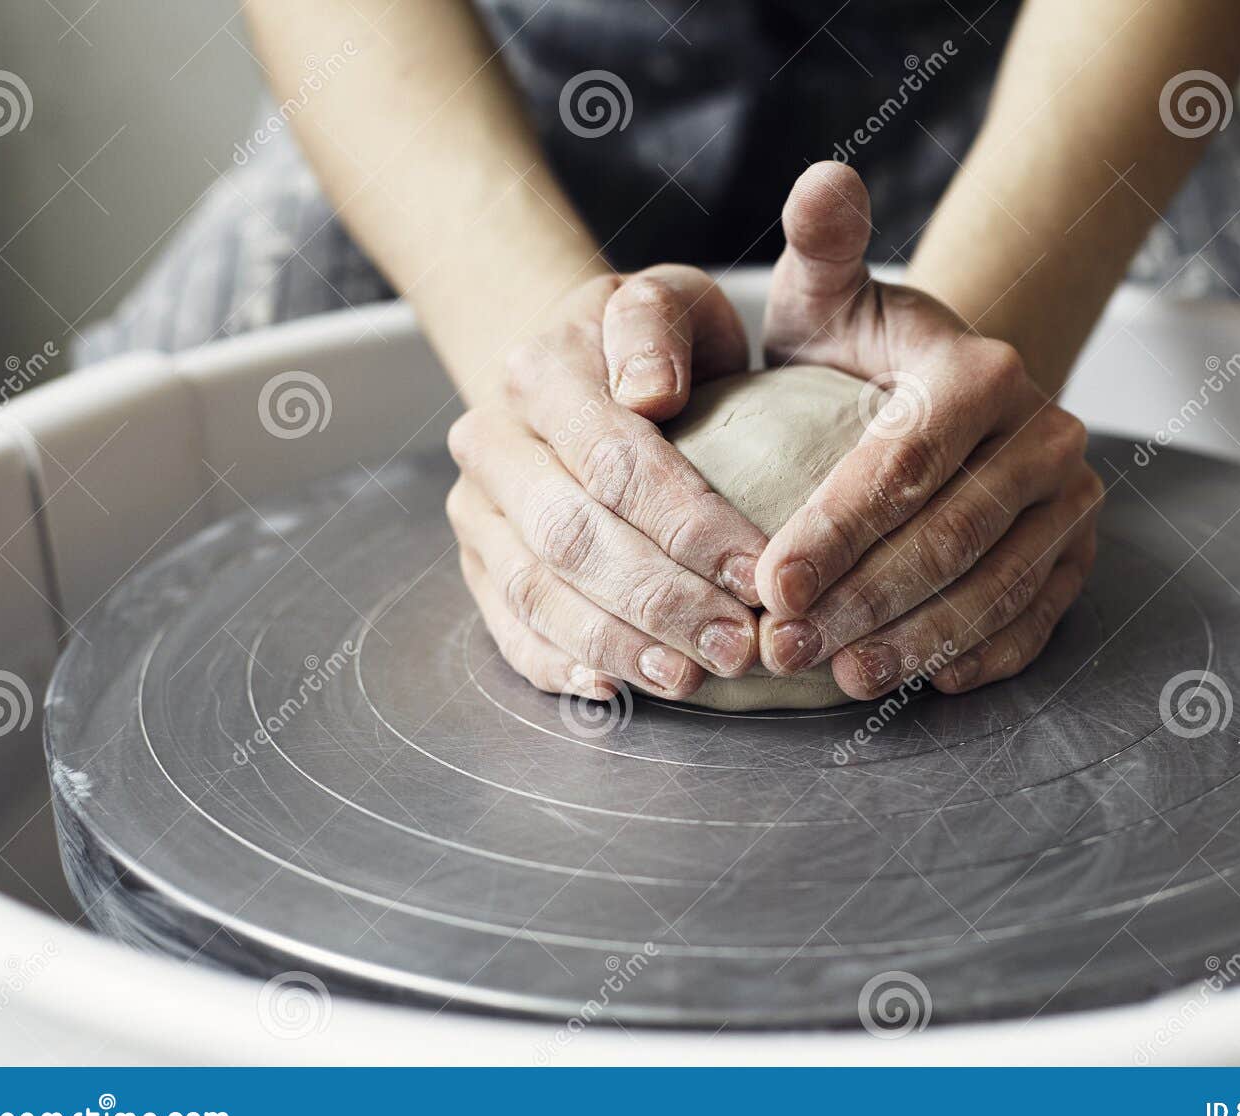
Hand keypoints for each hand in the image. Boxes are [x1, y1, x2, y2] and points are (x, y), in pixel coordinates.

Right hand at [445, 266, 767, 699]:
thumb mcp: (665, 302)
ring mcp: (478, 509)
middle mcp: (492, 441)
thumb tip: (650, 392)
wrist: (573, 370)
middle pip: (574, 538)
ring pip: (537, 591)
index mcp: (540, 372)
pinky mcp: (477, 562)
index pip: (616, 462)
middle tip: (738, 646)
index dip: (692, 526)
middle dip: (662, 601)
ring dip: (618, 644)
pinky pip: (507, 627)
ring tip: (691, 678)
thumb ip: (656, 326)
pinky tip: (615, 689)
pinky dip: (558, 665)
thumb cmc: (647, 347)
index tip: (762, 572)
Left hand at [755, 162, 1103, 698]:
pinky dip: (985, 654)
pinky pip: (1038, 616)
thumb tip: (822, 177)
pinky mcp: (1075, 551)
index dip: (836, 529)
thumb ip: (825, 245)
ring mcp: (1068, 498)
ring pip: (995, 584)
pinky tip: (928, 683)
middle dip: (864, 600)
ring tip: (844, 678)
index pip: (903, 462)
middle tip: (786, 647)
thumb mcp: (833, 297)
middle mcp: (1043, 433)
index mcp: (980, 372)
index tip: (769, 583)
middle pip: (951, 535)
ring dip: (919, 640)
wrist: (942, 392)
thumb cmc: (862, 354)